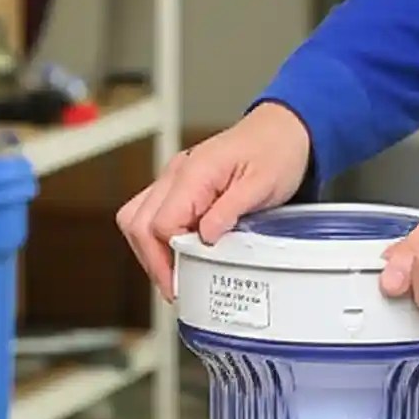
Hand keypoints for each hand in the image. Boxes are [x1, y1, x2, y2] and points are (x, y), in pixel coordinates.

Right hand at [116, 103, 311, 300]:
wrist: (283, 130)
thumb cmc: (276, 152)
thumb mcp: (262, 184)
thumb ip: (230, 210)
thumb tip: (204, 237)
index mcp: (194, 172)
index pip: (159, 223)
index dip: (167, 257)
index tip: (181, 281)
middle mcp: (176, 173)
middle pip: (137, 223)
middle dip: (151, 260)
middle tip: (172, 288)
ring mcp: (174, 178)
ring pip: (136, 218)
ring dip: (148, 250)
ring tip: (171, 275)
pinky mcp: (179, 186)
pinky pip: (151, 213)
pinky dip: (156, 238)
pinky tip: (175, 254)